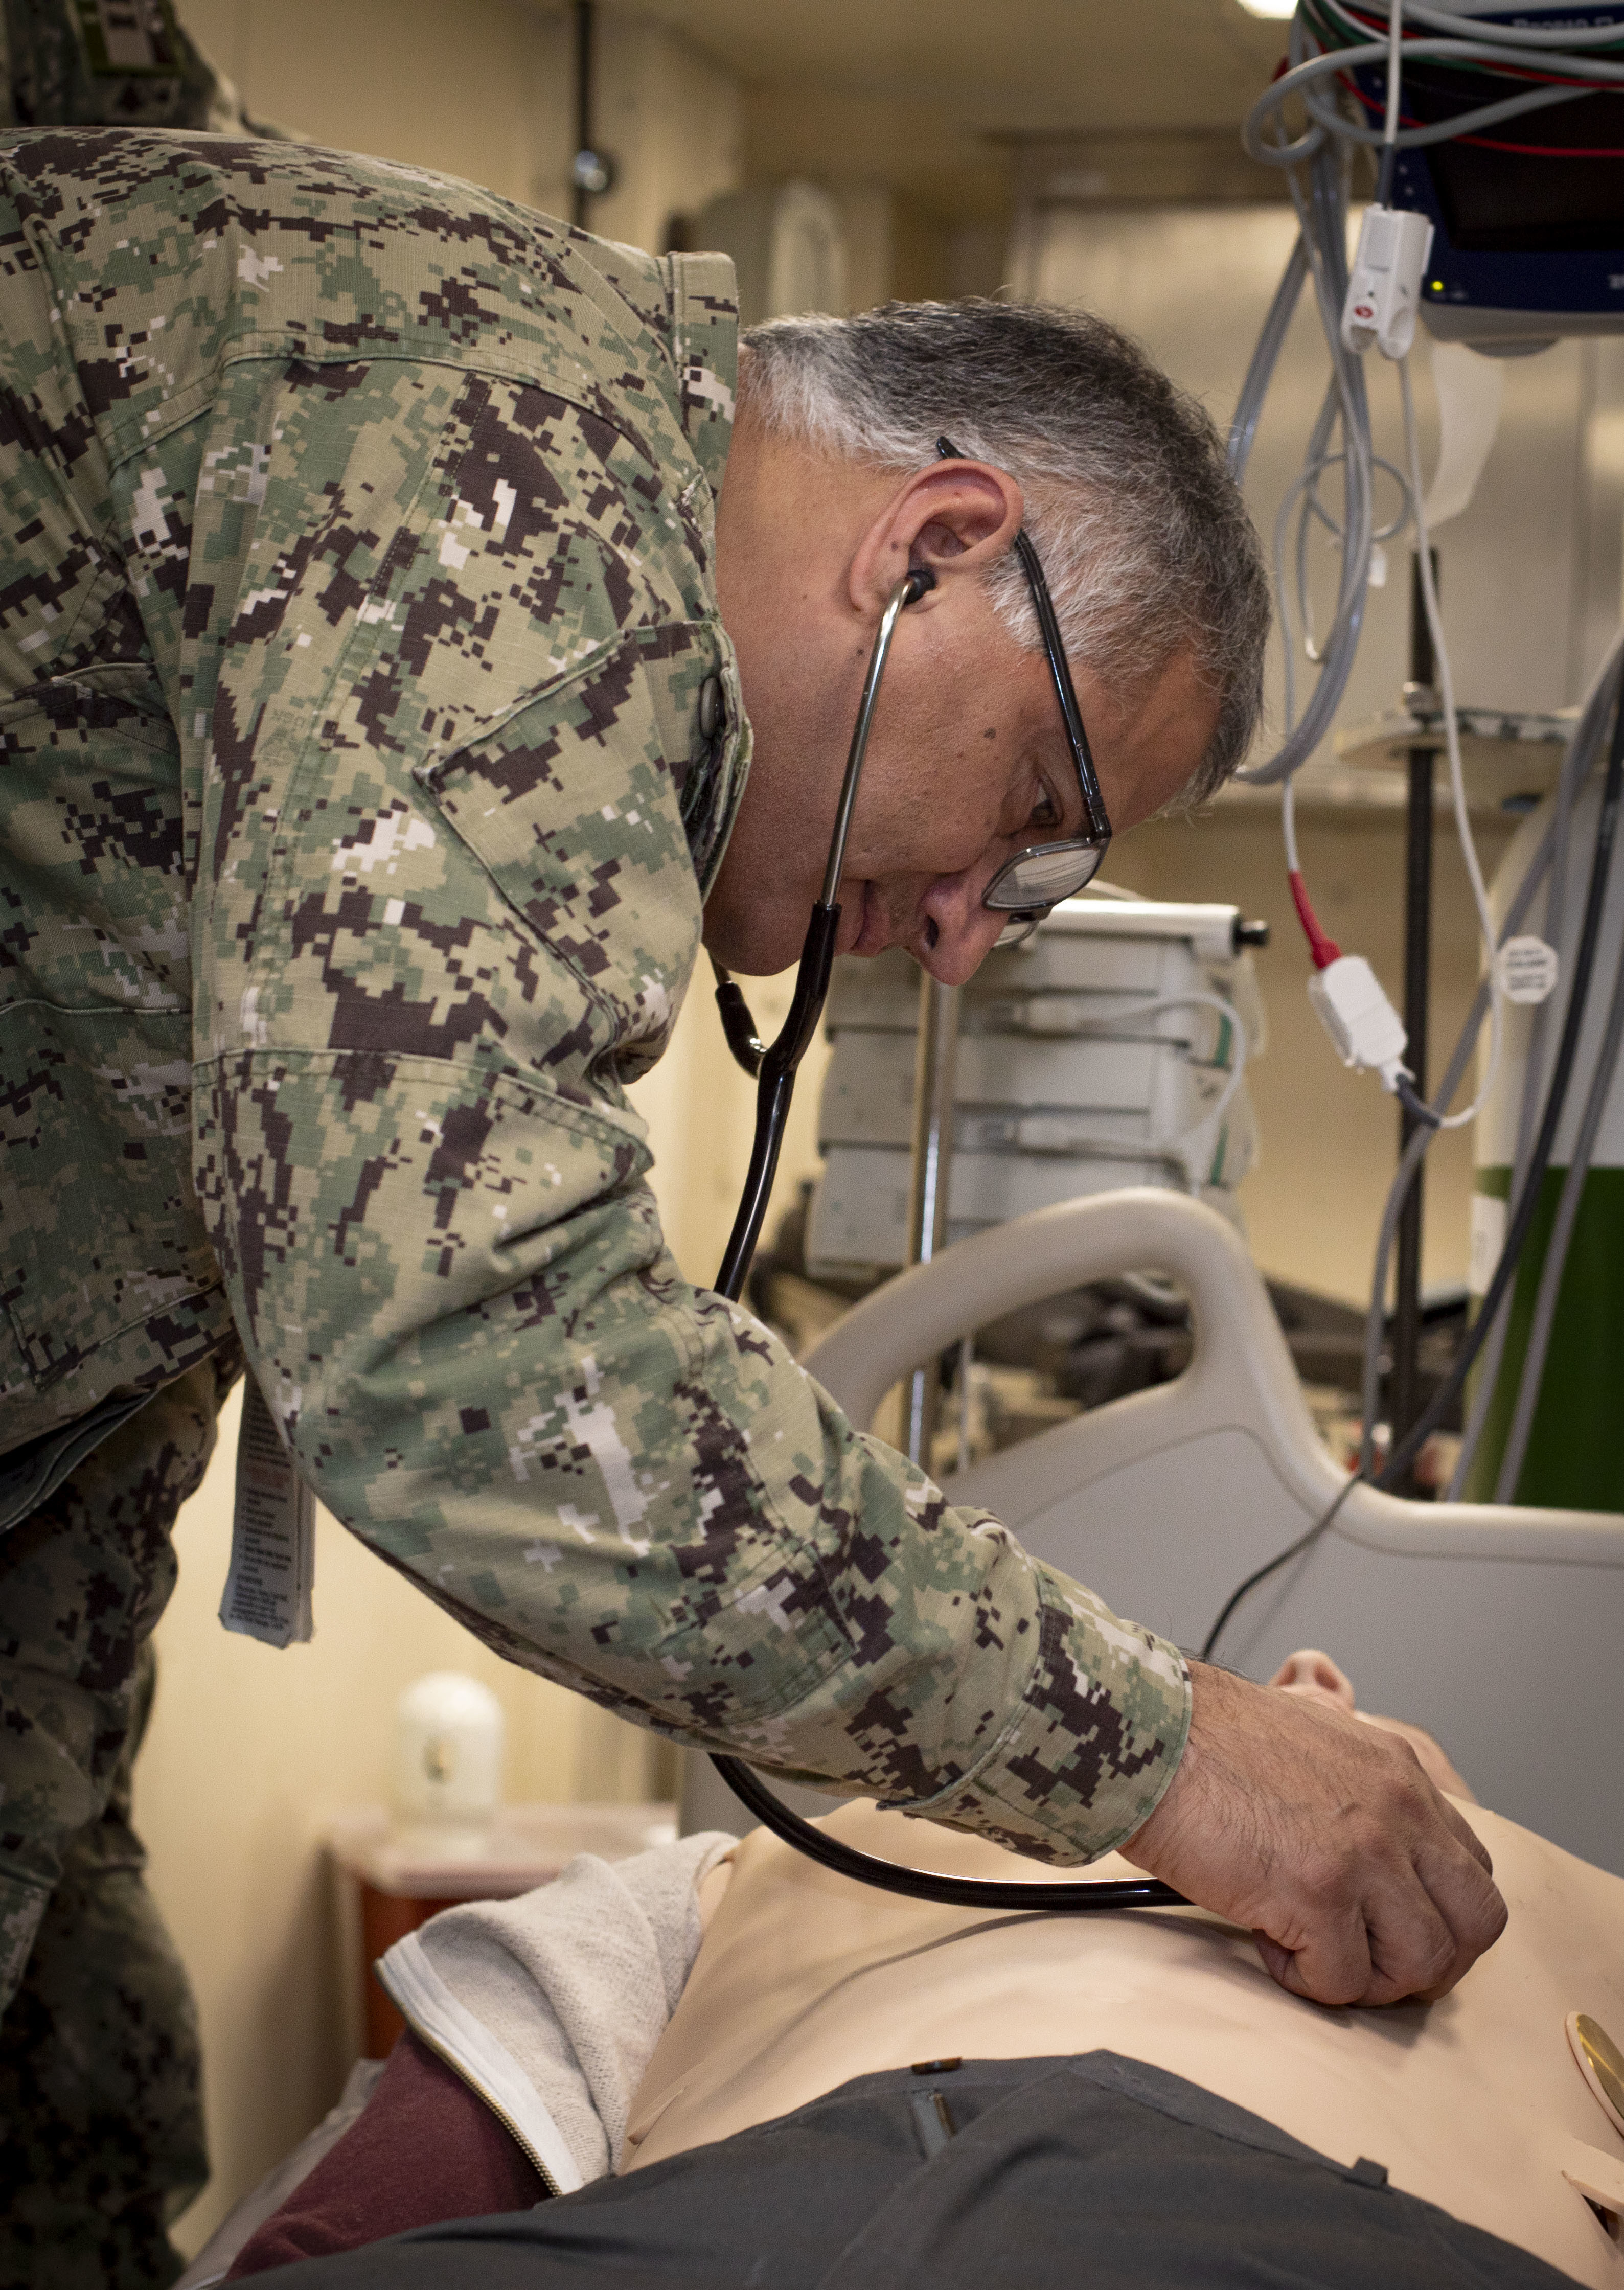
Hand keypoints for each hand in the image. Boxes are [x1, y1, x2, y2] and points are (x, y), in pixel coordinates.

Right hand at [1120, 1660, 1506, 2006]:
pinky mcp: (1317, 1894)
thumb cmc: (1207, 1736)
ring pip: (1422, 1964)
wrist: (1150, 1732)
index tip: (1391, 1928)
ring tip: (1310, 1949)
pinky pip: (1343, 1981)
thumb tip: (1366, 1841)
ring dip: (1368, 1978)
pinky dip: (1304, 1978)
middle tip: (1368, 1962)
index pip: (1473, 1869)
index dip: (1439, 1916)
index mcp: (1400, 1773)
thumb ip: (1357, 1782)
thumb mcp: (1312, 1732)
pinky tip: (1266, 1938)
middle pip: (1475, 1925)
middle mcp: (1399, 1810)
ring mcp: (1365, 1853)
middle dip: (1427, 1962)